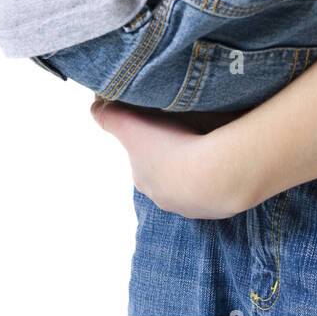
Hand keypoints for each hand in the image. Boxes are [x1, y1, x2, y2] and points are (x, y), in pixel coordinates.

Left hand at [89, 97, 249, 219]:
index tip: (162, 127)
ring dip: (196, 166)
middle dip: (174, 156)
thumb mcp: (131, 125)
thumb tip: (94, 108)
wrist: (215, 173)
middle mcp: (163, 197)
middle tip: (187, 133)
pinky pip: (213, 187)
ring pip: (190, 182)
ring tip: (208, 145)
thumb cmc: (172, 147)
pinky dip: (215, 175)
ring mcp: (190, 205)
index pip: (142, 159)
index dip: (150, 142)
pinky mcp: (214, 207)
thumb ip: (110, 117)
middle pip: (165, 172)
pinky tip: (222, 161)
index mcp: (143, 178)